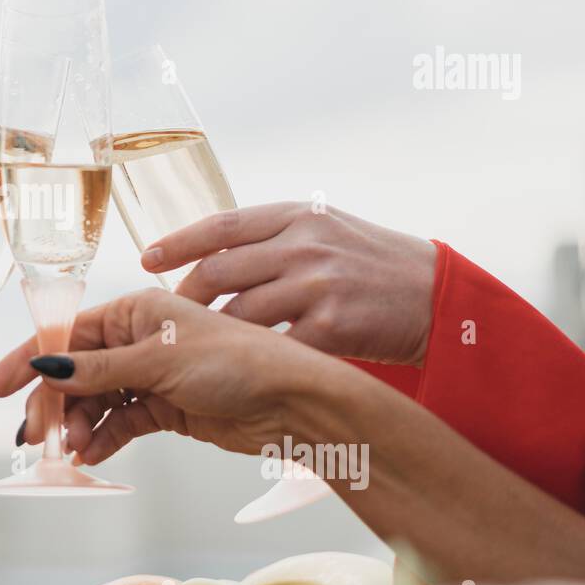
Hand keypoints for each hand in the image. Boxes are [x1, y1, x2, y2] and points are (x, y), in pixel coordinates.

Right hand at [0, 288, 340, 463]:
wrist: (293, 404)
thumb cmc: (237, 363)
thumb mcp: (160, 361)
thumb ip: (98, 369)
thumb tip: (44, 367)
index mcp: (136, 311)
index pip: (66, 335)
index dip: (27, 361)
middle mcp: (138, 340)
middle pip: (75, 372)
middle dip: (52, 404)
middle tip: (35, 437)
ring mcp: (150, 376)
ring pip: (94, 402)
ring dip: (77, 426)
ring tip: (70, 450)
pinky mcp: (165, 409)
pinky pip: (119, 423)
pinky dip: (103, 438)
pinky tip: (89, 455)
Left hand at [142, 203, 436, 364]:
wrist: (438, 297)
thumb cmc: (376, 265)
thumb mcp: (326, 230)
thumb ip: (275, 236)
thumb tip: (216, 250)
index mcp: (296, 216)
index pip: (221, 226)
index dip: (177, 243)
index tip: (146, 258)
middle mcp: (303, 245)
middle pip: (220, 272)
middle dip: (186, 298)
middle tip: (168, 318)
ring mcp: (317, 285)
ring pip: (239, 313)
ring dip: (211, 334)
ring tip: (195, 348)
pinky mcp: (333, 326)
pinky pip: (274, 347)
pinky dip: (250, 359)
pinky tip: (237, 368)